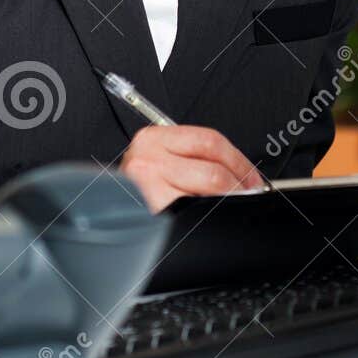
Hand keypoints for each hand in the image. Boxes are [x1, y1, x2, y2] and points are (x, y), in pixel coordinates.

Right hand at [119, 125, 266, 211]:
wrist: (107, 219)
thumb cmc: (136, 194)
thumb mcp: (158, 165)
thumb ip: (189, 159)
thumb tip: (233, 171)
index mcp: (152, 138)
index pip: (209, 140)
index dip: (238, 159)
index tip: (251, 174)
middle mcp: (148, 156)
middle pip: (213, 164)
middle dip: (240, 181)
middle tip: (250, 192)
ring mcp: (149, 181)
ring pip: (209, 184)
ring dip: (228, 198)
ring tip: (232, 203)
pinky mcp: (153, 205)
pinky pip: (197, 209)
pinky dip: (210, 214)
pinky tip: (209, 217)